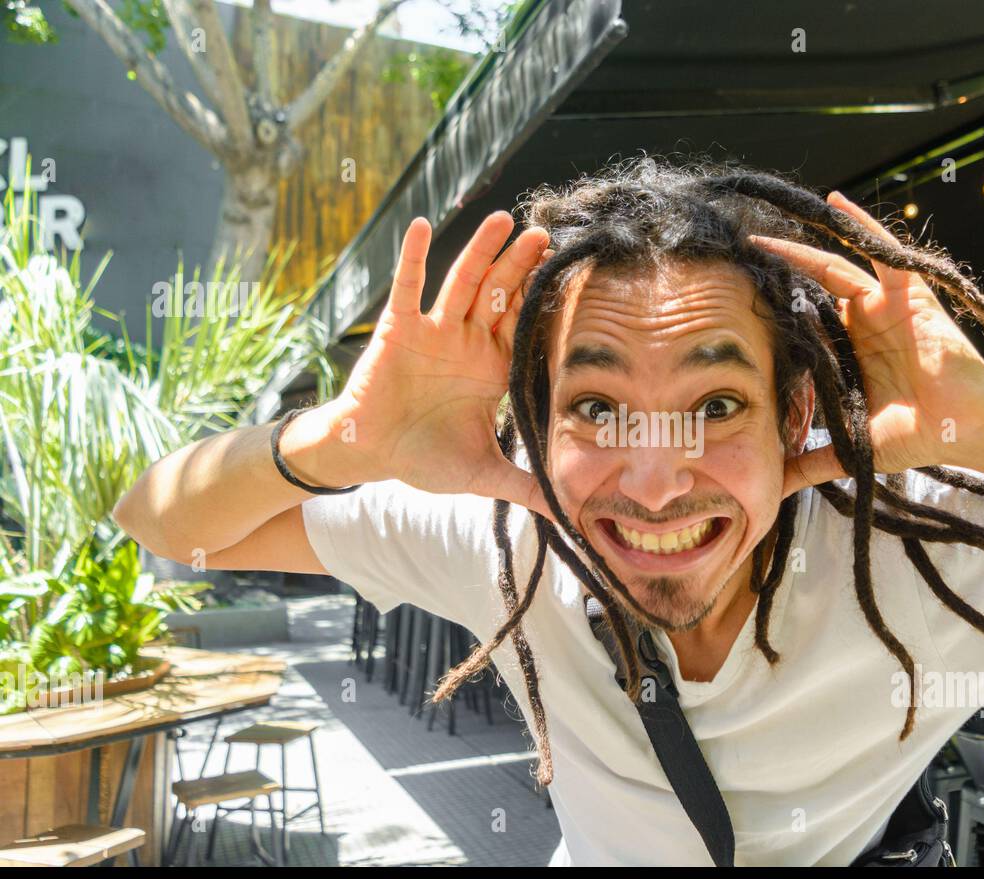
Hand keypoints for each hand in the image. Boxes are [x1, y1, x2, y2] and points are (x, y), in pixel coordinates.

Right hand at [309, 213, 554, 518]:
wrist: (371, 455)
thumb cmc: (425, 459)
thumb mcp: (483, 473)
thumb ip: (525, 486)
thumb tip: (571, 516)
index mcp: (492, 369)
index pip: (524, 327)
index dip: (544, 302)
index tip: (573, 275)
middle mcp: (467, 342)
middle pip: (500, 294)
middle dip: (521, 265)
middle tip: (547, 234)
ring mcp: (433, 331)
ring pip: (461, 282)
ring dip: (480, 250)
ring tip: (502, 219)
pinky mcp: (398, 329)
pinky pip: (407, 288)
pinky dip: (412, 257)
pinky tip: (421, 226)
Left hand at [751, 191, 983, 496]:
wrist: (964, 428)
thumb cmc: (917, 436)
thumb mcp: (852, 449)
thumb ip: (812, 461)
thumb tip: (774, 486)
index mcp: (846, 356)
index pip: (799, 329)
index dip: (770, 317)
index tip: (730, 309)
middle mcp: (860, 326)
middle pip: (809, 293)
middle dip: (776, 278)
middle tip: (735, 262)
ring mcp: (883, 307)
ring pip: (835, 267)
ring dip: (801, 249)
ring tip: (763, 234)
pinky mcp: (908, 293)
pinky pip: (882, 250)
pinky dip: (861, 224)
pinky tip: (835, 200)